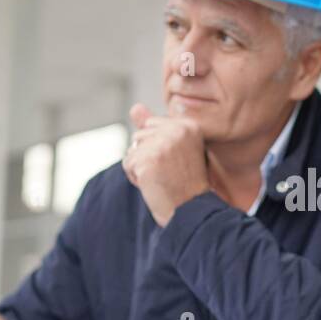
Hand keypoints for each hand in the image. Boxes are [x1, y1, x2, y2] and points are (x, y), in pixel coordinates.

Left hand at [122, 103, 209, 226]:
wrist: (192, 212)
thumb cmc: (185, 184)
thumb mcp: (175, 150)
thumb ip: (156, 127)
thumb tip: (135, 107)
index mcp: (188, 125)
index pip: (152, 126)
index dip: (158, 148)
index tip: (177, 164)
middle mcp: (176, 130)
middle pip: (140, 135)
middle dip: (147, 156)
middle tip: (170, 174)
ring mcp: (162, 144)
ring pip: (132, 149)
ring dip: (141, 167)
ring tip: (163, 179)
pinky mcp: (148, 160)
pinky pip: (127, 163)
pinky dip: (136, 178)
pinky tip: (155, 185)